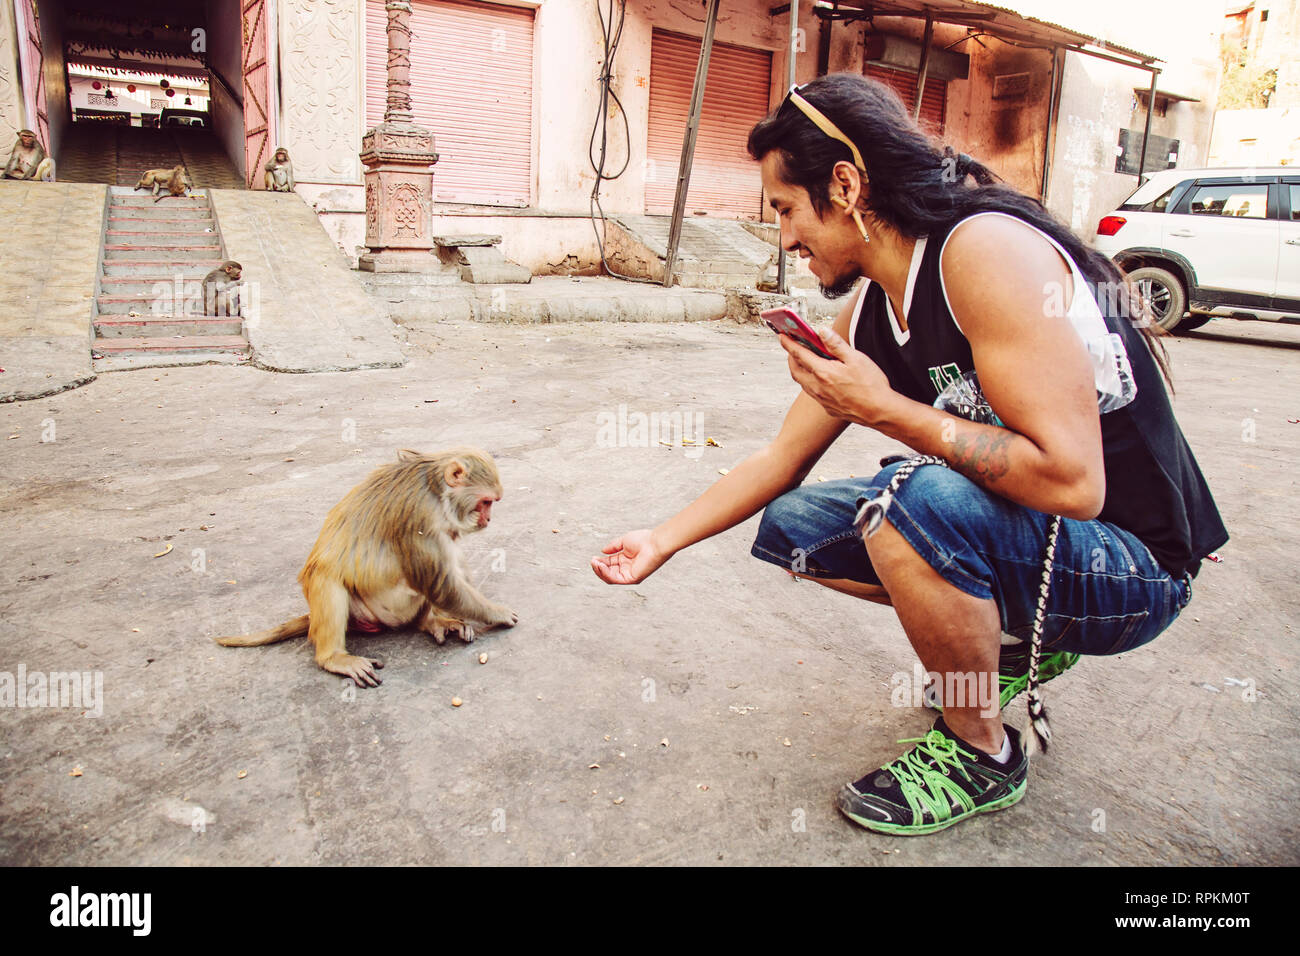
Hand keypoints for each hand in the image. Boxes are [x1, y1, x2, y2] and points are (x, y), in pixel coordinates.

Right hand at [591, 528, 667, 584]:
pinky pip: (615, 579)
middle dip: (598, 567)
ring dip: (600, 571)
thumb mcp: (624, 541)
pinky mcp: (632, 579)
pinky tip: (601, 566)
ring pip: (610, 577)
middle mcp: (627, 568)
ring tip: (595, 563)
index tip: (593, 558)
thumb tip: (602, 551)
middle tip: (593, 561)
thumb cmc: (644, 540)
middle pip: (608, 572)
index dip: (600, 562)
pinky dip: (606, 573)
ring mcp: (629, 574)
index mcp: (626, 560)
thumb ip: (613, 547)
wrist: (655, 543)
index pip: (609, 564)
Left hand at [780, 327, 896, 426]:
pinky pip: (813, 393)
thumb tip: (822, 332)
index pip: (799, 354)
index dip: (789, 344)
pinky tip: (820, 378)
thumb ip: (836, 344)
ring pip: (803, 383)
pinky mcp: (828, 408)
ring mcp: (822, 399)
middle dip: (791, 358)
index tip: (782, 336)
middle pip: (796, 370)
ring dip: (800, 371)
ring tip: (804, 361)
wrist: (880, 412)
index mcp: (823, 372)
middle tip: (792, 348)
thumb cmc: (871, 386)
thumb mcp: (856, 358)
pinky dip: (810, 382)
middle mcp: (818, 388)